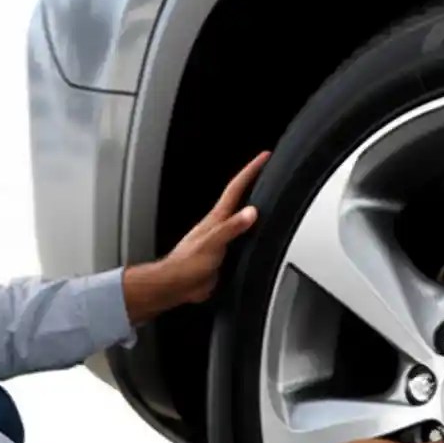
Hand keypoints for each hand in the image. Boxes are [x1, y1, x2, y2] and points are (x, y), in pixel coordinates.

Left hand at [163, 150, 269, 302]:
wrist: (177, 285)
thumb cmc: (187, 264)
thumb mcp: (212, 243)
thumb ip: (232, 228)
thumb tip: (251, 212)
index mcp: (217, 218)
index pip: (236, 188)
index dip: (250, 171)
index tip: (264, 157)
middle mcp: (219, 225)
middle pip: (240, 198)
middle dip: (254, 183)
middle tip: (267, 170)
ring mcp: (221, 239)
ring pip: (242, 219)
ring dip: (254, 206)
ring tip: (267, 195)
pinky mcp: (224, 255)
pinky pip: (242, 239)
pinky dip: (251, 233)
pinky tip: (256, 234)